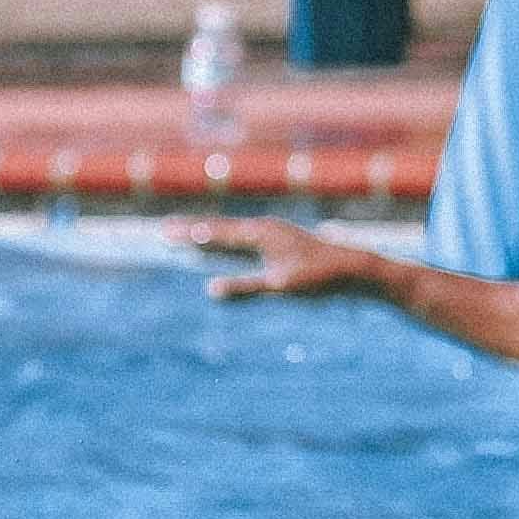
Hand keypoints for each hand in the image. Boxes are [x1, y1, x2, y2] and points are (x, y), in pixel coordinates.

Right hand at [184, 215, 379, 302]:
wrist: (354, 269)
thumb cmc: (318, 278)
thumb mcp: (279, 286)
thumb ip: (244, 287)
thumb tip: (209, 290)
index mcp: (261, 234)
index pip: (216, 234)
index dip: (189, 235)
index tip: (164, 233)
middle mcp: (265, 228)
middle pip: (221, 230)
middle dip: (193, 232)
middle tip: (165, 231)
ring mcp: (275, 234)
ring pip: (235, 234)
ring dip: (211, 237)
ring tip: (190, 238)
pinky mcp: (284, 243)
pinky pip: (248, 241)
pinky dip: (231, 245)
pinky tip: (229, 249)